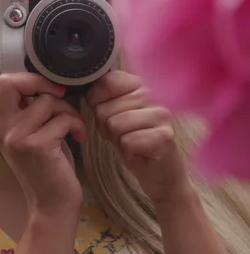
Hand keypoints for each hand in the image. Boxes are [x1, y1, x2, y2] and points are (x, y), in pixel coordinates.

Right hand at [0, 62, 85, 214]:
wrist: (52, 203)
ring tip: (71, 124)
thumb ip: (19, 109)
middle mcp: (1, 130)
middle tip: (55, 92)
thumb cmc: (45, 165)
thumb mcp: (25, 134)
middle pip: (8, 82)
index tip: (13, 79)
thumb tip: (25, 75)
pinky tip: (78, 136)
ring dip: (66, 109)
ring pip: (46, 100)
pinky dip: (76, 124)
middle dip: (37, 80)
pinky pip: (62, 118)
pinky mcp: (38, 146)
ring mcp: (17, 138)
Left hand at [86, 70, 191, 206]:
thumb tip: (87, 91)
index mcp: (138, 84)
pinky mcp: (165, 135)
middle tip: (122, 134)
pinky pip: (128, 142)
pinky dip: (128, 151)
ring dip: (117, 140)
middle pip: (104, 109)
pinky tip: (139, 151)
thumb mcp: (113, 115)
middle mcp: (152, 94)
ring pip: (115, 125)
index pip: (106, 83)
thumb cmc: (134, 139)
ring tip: (130, 141)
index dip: (97, 103)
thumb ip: (103, 99)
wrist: (160, 170)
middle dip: (105, 127)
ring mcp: (160, 113)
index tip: (108, 114)